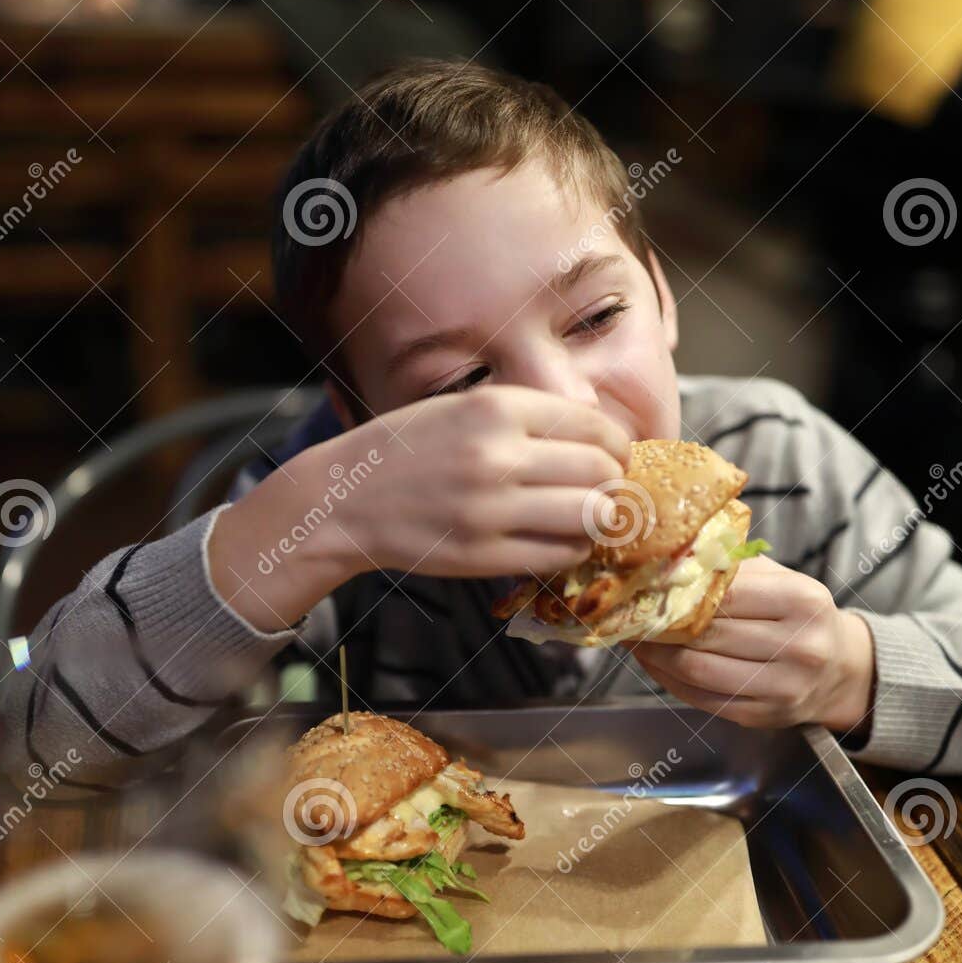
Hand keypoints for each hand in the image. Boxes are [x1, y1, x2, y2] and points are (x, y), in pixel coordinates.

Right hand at [335, 386, 630, 579]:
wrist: (344, 498)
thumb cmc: (407, 450)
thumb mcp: (463, 407)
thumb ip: (528, 417)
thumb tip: (601, 438)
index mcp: (496, 409)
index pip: (594, 425)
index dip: (618, 445)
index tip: (615, 456)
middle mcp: (497, 456)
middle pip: (601, 472)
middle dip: (613, 482)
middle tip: (604, 490)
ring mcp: (491, 510)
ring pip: (589, 516)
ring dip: (598, 519)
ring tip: (583, 517)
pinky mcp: (483, 555)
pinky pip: (559, 555)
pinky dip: (571, 549)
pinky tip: (557, 540)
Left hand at [632, 556, 874, 733]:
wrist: (838, 669)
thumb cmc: (800, 616)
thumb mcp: (782, 580)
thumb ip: (734, 567)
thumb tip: (671, 559)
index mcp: (802, 600)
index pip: (725, 594)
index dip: (680, 591)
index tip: (646, 585)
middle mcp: (799, 646)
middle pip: (707, 634)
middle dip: (661, 625)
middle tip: (630, 613)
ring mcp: (782, 687)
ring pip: (698, 670)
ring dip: (657, 655)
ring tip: (637, 638)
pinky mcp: (762, 715)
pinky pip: (701, 698)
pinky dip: (670, 680)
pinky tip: (657, 662)